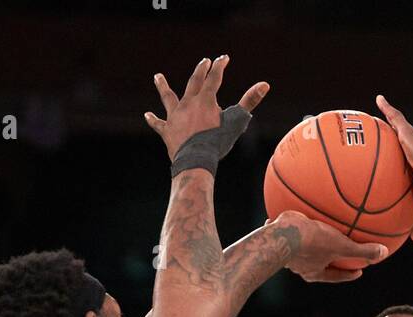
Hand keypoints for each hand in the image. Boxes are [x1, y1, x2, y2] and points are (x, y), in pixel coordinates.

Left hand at [145, 56, 268, 162]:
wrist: (196, 161)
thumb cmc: (217, 143)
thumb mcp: (236, 122)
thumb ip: (249, 102)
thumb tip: (265, 84)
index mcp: (205, 100)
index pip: (214, 77)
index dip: (220, 66)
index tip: (224, 58)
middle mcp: (188, 103)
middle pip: (194, 82)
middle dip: (200, 70)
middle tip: (204, 62)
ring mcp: (175, 116)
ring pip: (168, 97)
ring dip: (163, 86)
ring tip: (157, 76)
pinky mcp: (167, 131)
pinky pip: (159, 124)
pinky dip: (153, 119)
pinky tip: (147, 115)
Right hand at [270, 211, 386, 282]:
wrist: (281, 235)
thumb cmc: (311, 242)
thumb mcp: (341, 246)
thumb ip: (362, 251)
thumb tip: (383, 253)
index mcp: (314, 271)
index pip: (335, 276)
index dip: (348, 274)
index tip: (359, 271)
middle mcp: (300, 265)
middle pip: (317, 264)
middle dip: (327, 259)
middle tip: (338, 254)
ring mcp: (287, 252)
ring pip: (300, 248)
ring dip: (308, 242)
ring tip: (315, 233)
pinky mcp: (276, 237)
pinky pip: (286, 230)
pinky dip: (291, 224)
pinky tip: (293, 212)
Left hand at [376, 94, 412, 240]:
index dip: (407, 150)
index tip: (402, 149)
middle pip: (406, 136)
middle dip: (398, 130)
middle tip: (388, 127)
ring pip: (400, 123)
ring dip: (391, 114)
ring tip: (379, 106)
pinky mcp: (410, 133)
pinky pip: (396, 117)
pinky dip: (387, 108)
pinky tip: (378, 100)